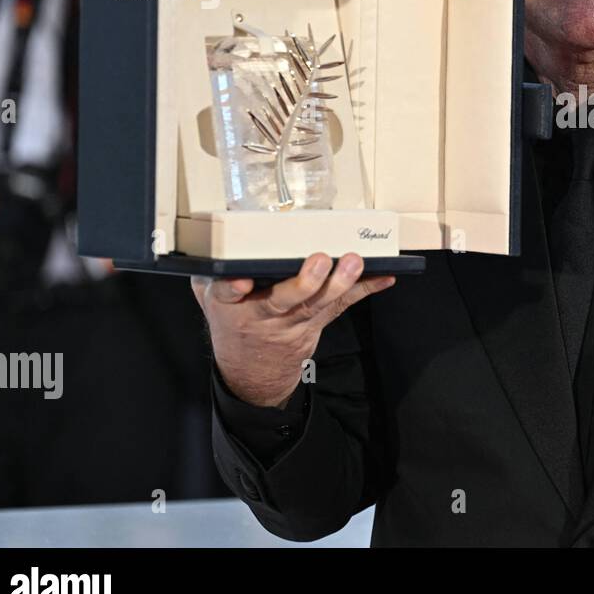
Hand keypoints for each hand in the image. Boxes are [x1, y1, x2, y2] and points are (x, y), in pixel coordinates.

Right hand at [191, 251, 396, 408]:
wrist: (250, 369)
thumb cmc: (232, 317)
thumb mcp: (209, 295)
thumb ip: (214, 267)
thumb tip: (224, 224)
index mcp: (227, 304)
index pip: (225, 296)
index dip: (232, 289)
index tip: (241, 281)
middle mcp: (260, 315)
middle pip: (283, 301)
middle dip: (304, 282)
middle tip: (321, 259)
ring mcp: (291, 324)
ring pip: (316, 305)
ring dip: (339, 283)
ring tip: (355, 262)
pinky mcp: (315, 324)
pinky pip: (341, 306)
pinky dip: (364, 290)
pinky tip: (385, 277)